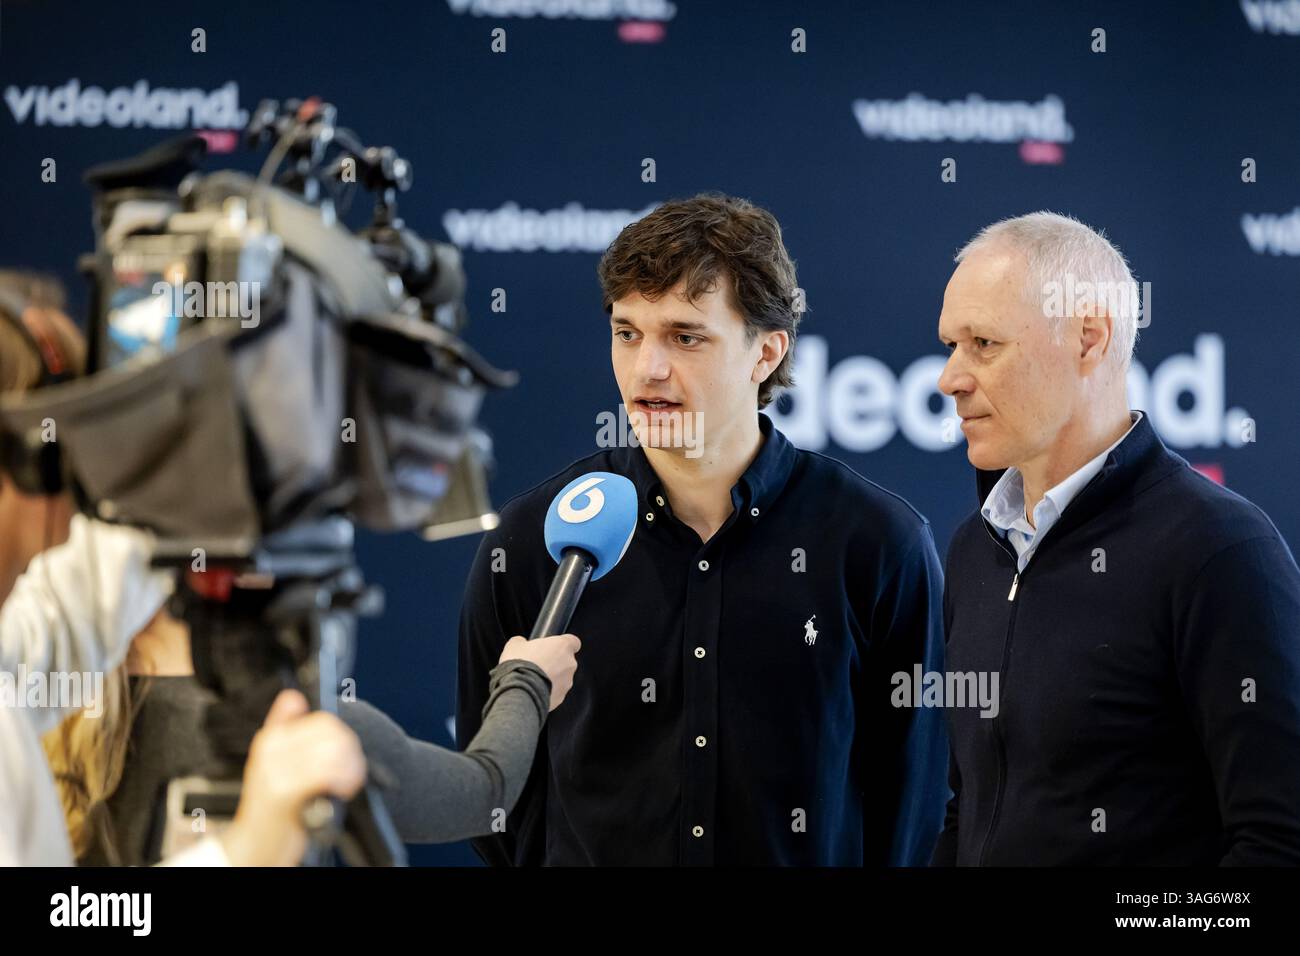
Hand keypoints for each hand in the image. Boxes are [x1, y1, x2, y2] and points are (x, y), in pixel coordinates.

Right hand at [220, 689, 366, 865]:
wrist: (254, 848)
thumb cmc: (273, 810)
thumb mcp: (272, 766)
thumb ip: (284, 728)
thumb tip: (293, 696)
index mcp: (270, 740)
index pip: (323, 721)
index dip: (344, 738)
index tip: (347, 758)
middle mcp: (271, 751)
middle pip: (332, 734)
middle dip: (351, 754)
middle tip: (351, 775)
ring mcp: (275, 771)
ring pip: (333, 752)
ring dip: (350, 770)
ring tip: (345, 786)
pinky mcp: (283, 793)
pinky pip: (325, 774)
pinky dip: (341, 783)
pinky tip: (339, 793)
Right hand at [498, 633, 580, 711]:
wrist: (519, 691)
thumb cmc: (520, 666)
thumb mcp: (515, 645)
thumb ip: (522, 641)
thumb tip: (521, 642)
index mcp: (562, 646)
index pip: (573, 641)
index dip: (562, 644)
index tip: (553, 646)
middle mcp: (569, 664)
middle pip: (566, 660)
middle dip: (554, 662)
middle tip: (537, 664)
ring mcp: (567, 682)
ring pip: (562, 677)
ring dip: (551, 678)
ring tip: (533, 679)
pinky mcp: (561, 697)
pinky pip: (556, 692)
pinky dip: (548, 691)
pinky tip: (534, 689)